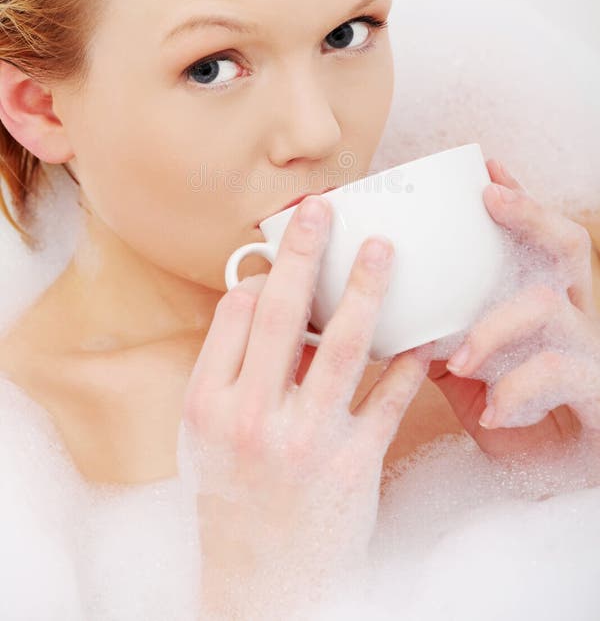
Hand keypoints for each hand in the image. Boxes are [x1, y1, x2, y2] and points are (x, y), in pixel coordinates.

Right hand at [181, 195, 429, 619]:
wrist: (262, 583)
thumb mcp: (205, 437)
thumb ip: (224, 369)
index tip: (286, 245)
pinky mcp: (353, 465)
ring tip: (383, 248)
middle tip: (323, 210)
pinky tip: (423, 332)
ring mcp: (306, 441)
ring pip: (341, 347)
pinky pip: (388, 399)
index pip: (234, 316)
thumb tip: (256, 300)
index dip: (262, 274)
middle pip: (281, 316)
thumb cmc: (233, 498)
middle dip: (305, 254)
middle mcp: (254, 419)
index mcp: (210, 405)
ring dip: (366, 290)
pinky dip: (408, 362)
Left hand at [427, 158, 599, 463]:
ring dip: (497, 328)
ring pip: (552, 309)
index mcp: (537, 304)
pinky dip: (520, 389)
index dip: (518, 200)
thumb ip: (437, 337)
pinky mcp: (596, 393)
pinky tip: (495, 409)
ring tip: (461, 358)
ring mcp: (588, 352)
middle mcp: (568, 317)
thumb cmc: (512, 417)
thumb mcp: (468, 373)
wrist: (556, 479)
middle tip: (491, 199)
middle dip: (529, 216)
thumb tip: (375, 308)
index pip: (535, 239)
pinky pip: (563, 373)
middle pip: (565, 247)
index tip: (484, 169)